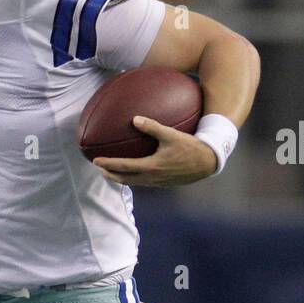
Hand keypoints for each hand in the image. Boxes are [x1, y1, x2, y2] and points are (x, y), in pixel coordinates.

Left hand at [93, 116, 217, 187]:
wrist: (208, 163)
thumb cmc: (191, 147)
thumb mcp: (171, 134)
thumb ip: (152, 127)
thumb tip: (134, 119)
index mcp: (151, 166)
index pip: (123, 166)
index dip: (108, 164)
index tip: (95, 161)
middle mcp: (152, 177)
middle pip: (125, 179)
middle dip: (110, 175)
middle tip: (100, 169)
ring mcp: (158, 182)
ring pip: (134, 183)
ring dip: (121, 178)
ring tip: (113, 172)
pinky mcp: (164, 183)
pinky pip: (144, 182)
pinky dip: (134, 178)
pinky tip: (135, 171)